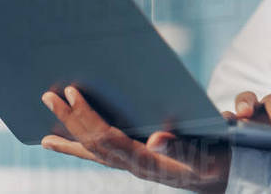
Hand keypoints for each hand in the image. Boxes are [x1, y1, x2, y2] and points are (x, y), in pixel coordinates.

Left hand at [40, 86, 229, 192]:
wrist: (224, 176)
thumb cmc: (218, 161)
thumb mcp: (207, 155)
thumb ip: (184, 148)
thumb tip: (157, 138)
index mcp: (147, 162)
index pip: (106, 138)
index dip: (86, 116)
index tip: (71, 93)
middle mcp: (134, 165)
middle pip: (93, 144)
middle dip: (69, 120)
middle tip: (47, 96)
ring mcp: (132, 165)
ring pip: (93, 154)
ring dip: (70, 140)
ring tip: (46, 136)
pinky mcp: (135, 162)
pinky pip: (102, 156)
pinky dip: (82, 150)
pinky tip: (68, 143)